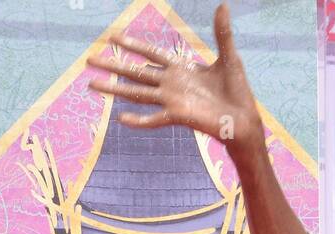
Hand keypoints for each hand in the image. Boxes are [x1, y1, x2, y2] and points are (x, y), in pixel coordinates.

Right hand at [84, 3, 260, 152]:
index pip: (151, 53)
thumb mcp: (229, 57)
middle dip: (112, 64)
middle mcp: (172, 84)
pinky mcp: (179, 116)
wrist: (245, 121)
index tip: (114, 36)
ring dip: (114, 89)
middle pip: (136, 72)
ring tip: (91, 85)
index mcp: (181, 68)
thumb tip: (224, 5)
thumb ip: (221, 33)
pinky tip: (121, 119)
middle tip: (89, 59)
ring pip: (137, 93)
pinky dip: (139, 121)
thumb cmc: (238, 92)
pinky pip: (155, 119)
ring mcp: (173, 100)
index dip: (133, 44)